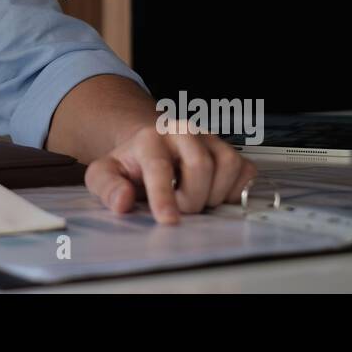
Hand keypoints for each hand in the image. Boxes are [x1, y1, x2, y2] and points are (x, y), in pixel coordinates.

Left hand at [84, 120, 258, 223]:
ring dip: (213, 195)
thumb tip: (122, 201)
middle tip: (179, 206)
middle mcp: (183, 131)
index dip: (164, 196)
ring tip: (195, 198)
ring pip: (227, 167)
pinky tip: (214, 193)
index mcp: (149, 137)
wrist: (151, 145)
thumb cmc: (131, 164)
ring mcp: (210, 138)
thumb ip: (107, 187)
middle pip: (200, 166)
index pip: (159, 166)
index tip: (168, 220)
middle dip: (191, 198)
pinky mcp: (231, 149)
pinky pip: (245, 172)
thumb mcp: (105, 174)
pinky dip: (233, 190)